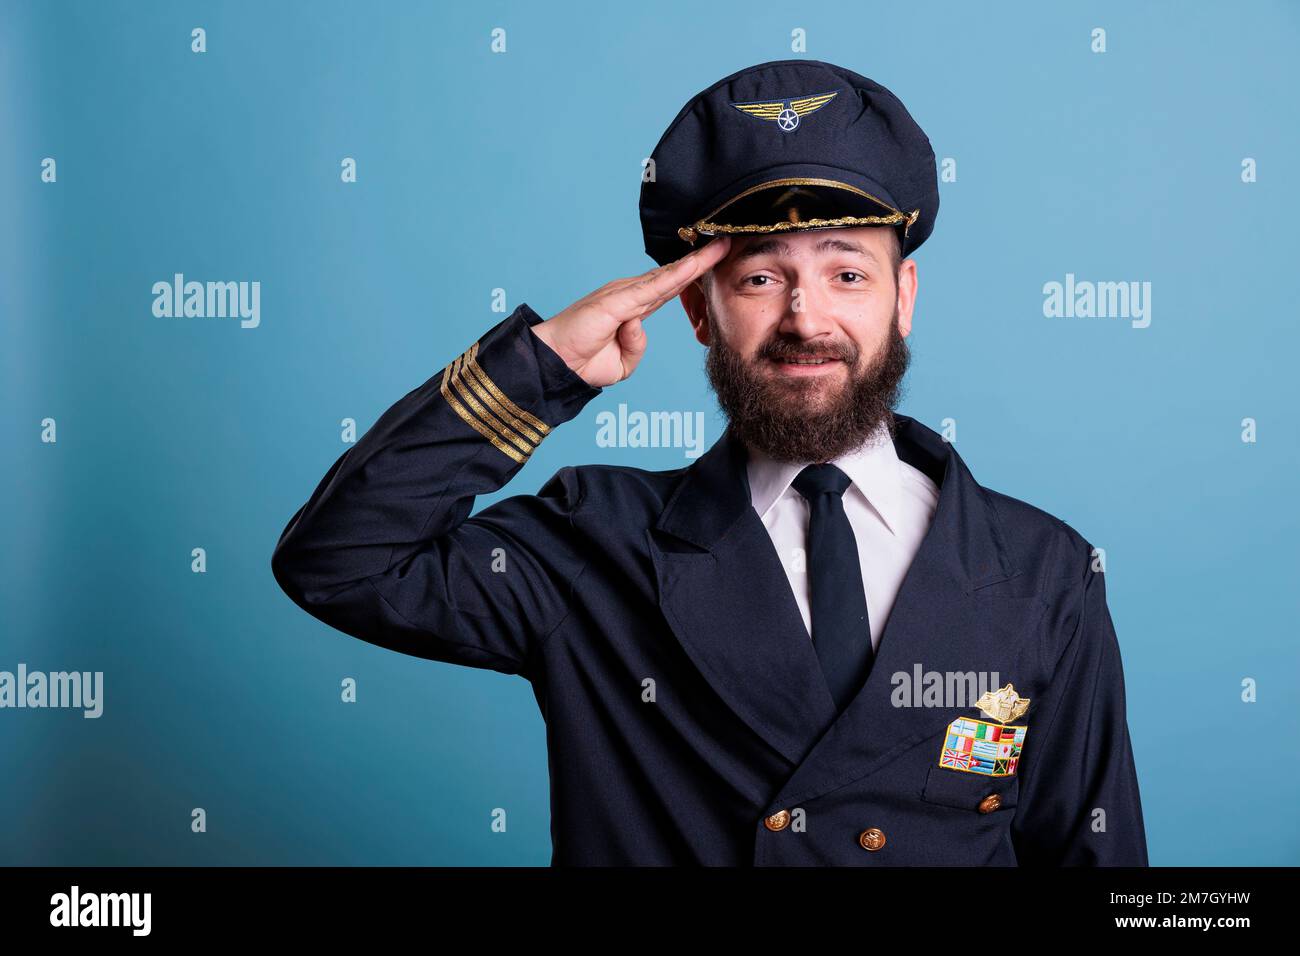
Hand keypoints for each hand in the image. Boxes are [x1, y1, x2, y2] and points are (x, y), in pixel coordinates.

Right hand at [531, 236, 730, 387]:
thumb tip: (638, 326)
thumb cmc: (582, 362)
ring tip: (720, 246)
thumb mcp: (623, 363)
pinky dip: (675, 275)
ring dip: (695, 261)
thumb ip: (637, 346)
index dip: (692, 276)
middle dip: (700, 260)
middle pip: (672, 275)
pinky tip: (694, 265)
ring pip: (667, 276)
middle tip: (726, 243)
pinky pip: (653, 287)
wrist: (556, 364)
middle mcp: (628, 295)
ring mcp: (623, 295)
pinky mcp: (617, 301)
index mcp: (632, 308)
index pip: (669, 288)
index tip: (714, 264)